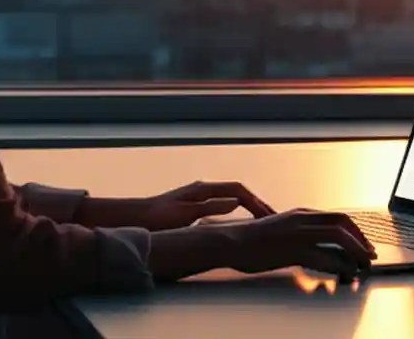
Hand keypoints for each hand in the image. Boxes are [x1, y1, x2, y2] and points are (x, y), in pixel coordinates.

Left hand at [133, 180, 276, 230]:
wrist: (138, 219)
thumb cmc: (159, 218)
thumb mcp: (186, 213)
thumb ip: (211, 207)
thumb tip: (237, 203)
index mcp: (204, 189)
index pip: (239, 191)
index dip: (256, 202)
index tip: (269, 216)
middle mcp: (204, 189)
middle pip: (239, 192)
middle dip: (258, 203)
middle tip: (275, 218)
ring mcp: (200, 196)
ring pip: (233, 198)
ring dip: (250, 207)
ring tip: (264, 220)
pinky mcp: (196, 205)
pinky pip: (225, 205)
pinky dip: (239, 212)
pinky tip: (242, 224)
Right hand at [219, 209, 376, 276]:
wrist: (230, 241)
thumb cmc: (252, 240)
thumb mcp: (282, 230)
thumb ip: (301, 234)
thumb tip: (317, 247)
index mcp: (301, 213)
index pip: (338, 218)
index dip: (355, 231)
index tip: (363, 244)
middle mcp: (303, 218)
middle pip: (343, 223)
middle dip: (361, 239)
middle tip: (369, 255)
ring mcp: (298, 232)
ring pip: (338, 236)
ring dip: (355, 251)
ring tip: (362, 265)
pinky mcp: (292, 249)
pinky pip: (323, 256)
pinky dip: (339, 264)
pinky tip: (344, 273)